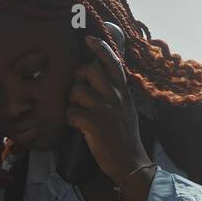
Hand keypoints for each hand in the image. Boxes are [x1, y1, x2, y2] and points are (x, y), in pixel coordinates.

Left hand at [67, 34, 152, 185]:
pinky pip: (72, 111)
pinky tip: (78, 126)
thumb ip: (116, 92)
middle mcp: (115, 96)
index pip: (113, 62)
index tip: (89, 38)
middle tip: (79, 91)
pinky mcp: (93, 123)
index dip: (100, 47)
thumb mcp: (126, 108)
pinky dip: (71, 119)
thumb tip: (102, 77)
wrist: (130, 162)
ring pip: (77, 90)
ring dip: (73, 101)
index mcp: (123, 92)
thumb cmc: (125, 136)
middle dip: (79, 77)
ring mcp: (104, 109)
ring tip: (79, 112)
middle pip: (90, 70)